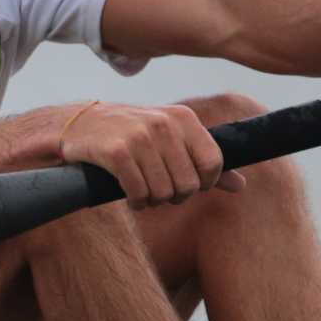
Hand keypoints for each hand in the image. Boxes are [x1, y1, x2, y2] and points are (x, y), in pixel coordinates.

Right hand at [55, 100, 244, 206]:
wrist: (79, 124)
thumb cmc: (132, 135)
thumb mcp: (171, 140)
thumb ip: (205, 161)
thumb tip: (240, 185)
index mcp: (183, 118)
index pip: (213, 163)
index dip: (204, 184)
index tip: (188, 185)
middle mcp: (164, 124)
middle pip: (189, 184)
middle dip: (175, 197)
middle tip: (160, 192)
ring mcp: (139, 137)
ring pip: (164, 192)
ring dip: (153, 201)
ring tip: (144, 192)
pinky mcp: (115, 152)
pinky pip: (138, 193)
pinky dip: (136, 202)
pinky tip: (130, 196)